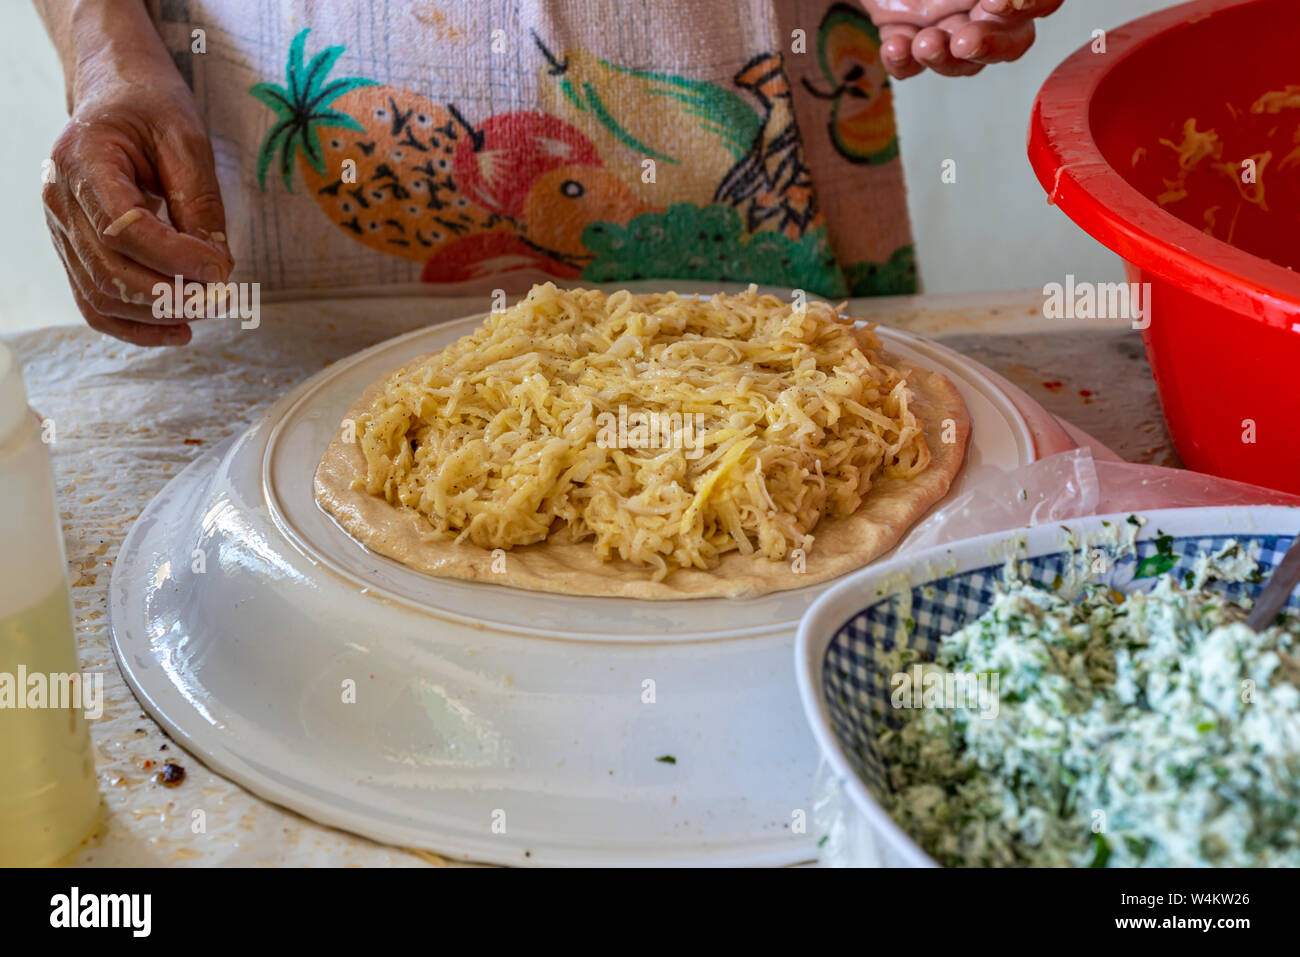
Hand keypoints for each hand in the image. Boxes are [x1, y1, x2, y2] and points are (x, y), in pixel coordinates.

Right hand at [40, 22, 231, 345]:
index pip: (124, 230)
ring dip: (158, 315)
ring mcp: (61, 229)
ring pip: (100, 296)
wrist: (114, 92)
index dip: (176, 259)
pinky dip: (135, 327)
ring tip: (208, 309)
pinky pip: (95, 303)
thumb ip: (200, 203)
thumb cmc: (150, 107)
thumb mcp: (186, 140)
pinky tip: (178, 329)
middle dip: (172, 294)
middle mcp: (60, 200)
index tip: (222, 270)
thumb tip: (218, 267)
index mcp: (83, 162)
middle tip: (223, 297)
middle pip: (110, 271)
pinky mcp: (74, 250)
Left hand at [861, 0, 1065, 78]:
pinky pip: (910, 66)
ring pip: (960, 63)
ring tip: (924, 42)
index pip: (1042, 2)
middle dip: (988, 46)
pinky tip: (894, 46)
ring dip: (942, 57)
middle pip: (1009, 43)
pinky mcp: (910, 42)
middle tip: (965, 42)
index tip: (993, 1)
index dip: (1029, 5)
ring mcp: (949, 30)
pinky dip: (902, 60)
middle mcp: (986, 10)